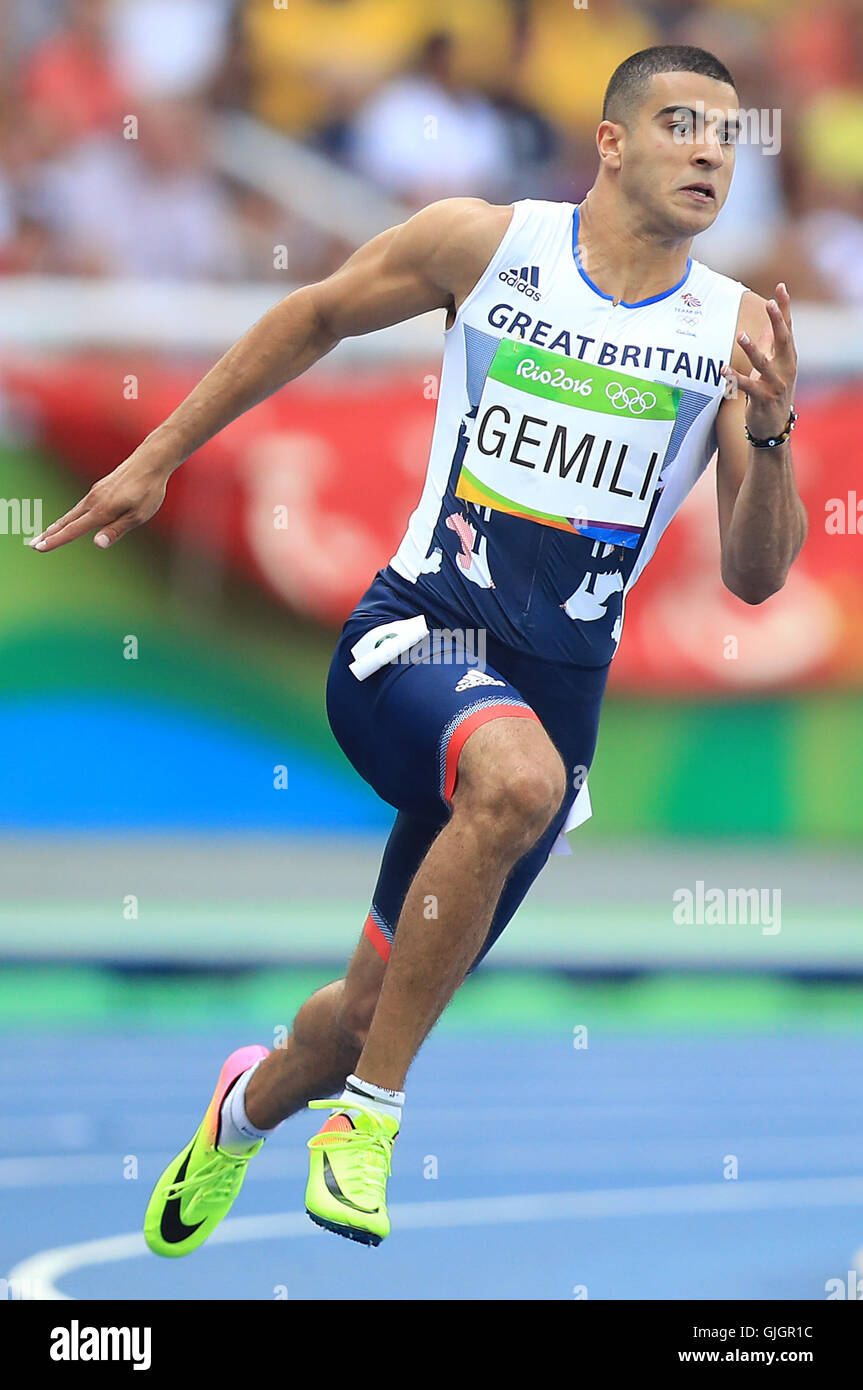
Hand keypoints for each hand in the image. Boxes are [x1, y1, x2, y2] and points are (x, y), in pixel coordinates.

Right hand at [30, 449, 170, 552]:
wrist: (150, 461)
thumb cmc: (148, 491)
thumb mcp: (137, 516)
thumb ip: (116, 530)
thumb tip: (97, 544)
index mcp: (101, 511)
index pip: (73, 530)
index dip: (55, 540)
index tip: (39, 548)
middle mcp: (93, 501)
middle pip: (66, 521)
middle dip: (49, 534)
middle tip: (32, 544)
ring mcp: (95, 493)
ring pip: (72, 513)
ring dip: (57, 525)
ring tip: (46, 534)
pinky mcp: (100, 489)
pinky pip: (81, 506)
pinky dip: (71, 516)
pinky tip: (72, 520)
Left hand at [722, 283, 797, 440]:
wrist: (774, 428)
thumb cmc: (772, 393)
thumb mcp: (774, 367)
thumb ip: (770, 346)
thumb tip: (765, 325)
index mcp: (788, 358)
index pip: (788, 328)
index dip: (784, 308)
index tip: (780, 287)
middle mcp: (786, 368)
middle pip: (784, 340)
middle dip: (777, 321)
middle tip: (769, 303)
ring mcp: (776, 384)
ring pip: (764, 363)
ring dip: (752, 349)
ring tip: (741, 335)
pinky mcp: (764, 399)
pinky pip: (748, 386)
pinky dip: (735, 378)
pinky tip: (723, 370)